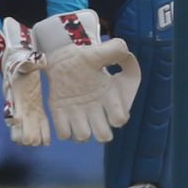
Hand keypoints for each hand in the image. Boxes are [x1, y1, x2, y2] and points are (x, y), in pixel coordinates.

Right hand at [0, 18, 50, 145]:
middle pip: (18, 122)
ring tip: (38, 143)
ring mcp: (24, 108)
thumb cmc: (21, 62)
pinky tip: (46, 141)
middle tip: (31, 141)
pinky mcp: (33, 108)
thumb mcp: (25, 61)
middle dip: (23, 130)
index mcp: (14, 92)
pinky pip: (37, 121)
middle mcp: (17, 103)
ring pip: (26, 126)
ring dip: (30, 134)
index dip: (14, 115)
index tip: (17, 122)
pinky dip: (41, 130)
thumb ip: (31, 62)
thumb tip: (41, 60)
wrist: (17, 64)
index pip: (13, 106)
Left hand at [32, 10, 140, 142]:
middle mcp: (95, 110)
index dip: (118, 117)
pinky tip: (64, 114)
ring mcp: (78, 115)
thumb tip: (126, 53)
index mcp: (108, 97)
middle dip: (100, 131)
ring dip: (80, 130)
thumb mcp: (100, 51)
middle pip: (104, 136)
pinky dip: (64, 129)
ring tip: (77, 115)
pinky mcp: (61, 116)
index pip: (120, 119)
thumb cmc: (83, 57)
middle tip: (93, 116)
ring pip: (83, 137)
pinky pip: (64, 134)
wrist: (62, 59)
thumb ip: (116, 50)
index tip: (111, 103)